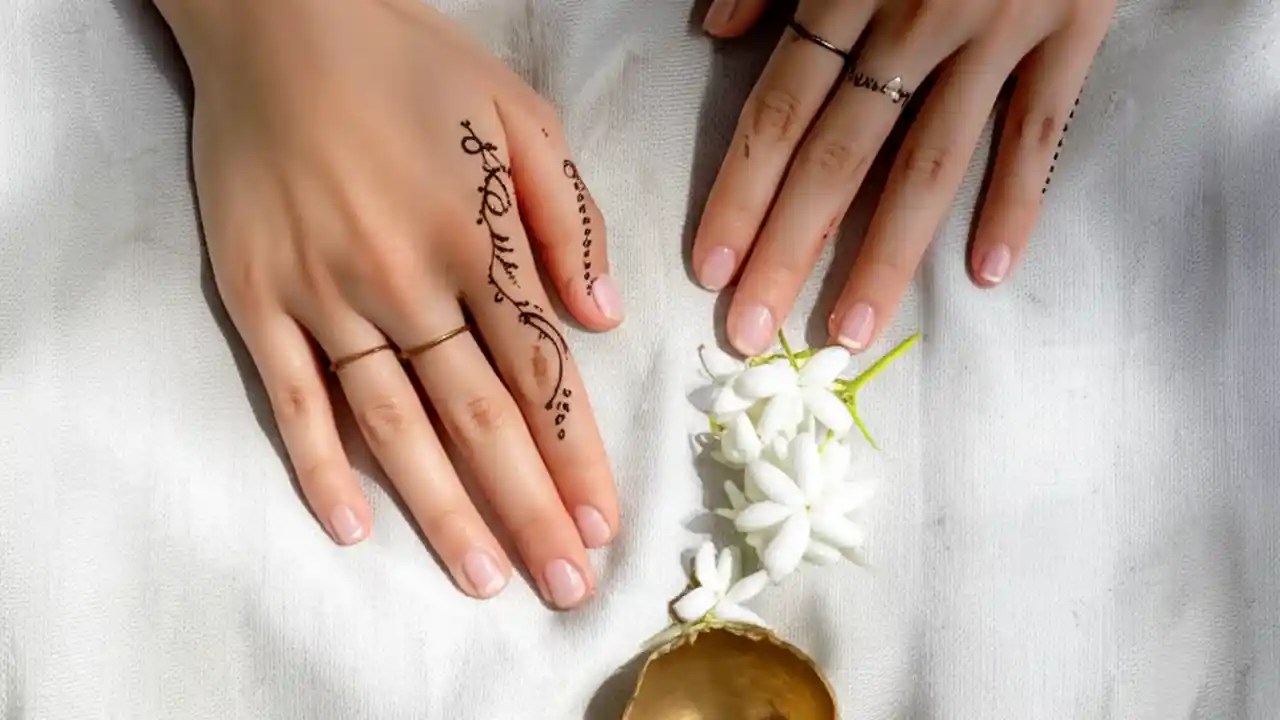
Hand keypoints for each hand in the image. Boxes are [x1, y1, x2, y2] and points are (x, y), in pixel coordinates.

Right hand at [156, 0, 622, 607]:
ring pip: (396, 425)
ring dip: (443, 510)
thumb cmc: (414, 63)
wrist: (282, 19)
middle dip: (527, 508)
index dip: (576, 455)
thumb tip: (605, 318)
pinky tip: (355, 526)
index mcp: (480, 237)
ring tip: (482, 578)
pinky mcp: (260, 297)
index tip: (602, 525)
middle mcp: (408, 279)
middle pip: (479, 417)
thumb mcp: (523, 116)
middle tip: (563, 585)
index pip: (541, 371)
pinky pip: (295, 397)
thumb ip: (570, 220)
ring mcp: (327, 293)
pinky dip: (322, 465)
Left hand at [694, 0, 1113, 354]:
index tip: (709, 266)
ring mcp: (1002, 25)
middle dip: (789, 247)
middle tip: (751, 329)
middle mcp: (919, 12)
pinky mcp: (1076, 27)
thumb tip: (717, 30)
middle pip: (840, 151)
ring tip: (848, 329)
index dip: (741, 190)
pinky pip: (1043, 128)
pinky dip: (1018, 200)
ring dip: (887, 253)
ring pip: (933, 159)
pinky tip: (988, 273)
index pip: (780, 105)